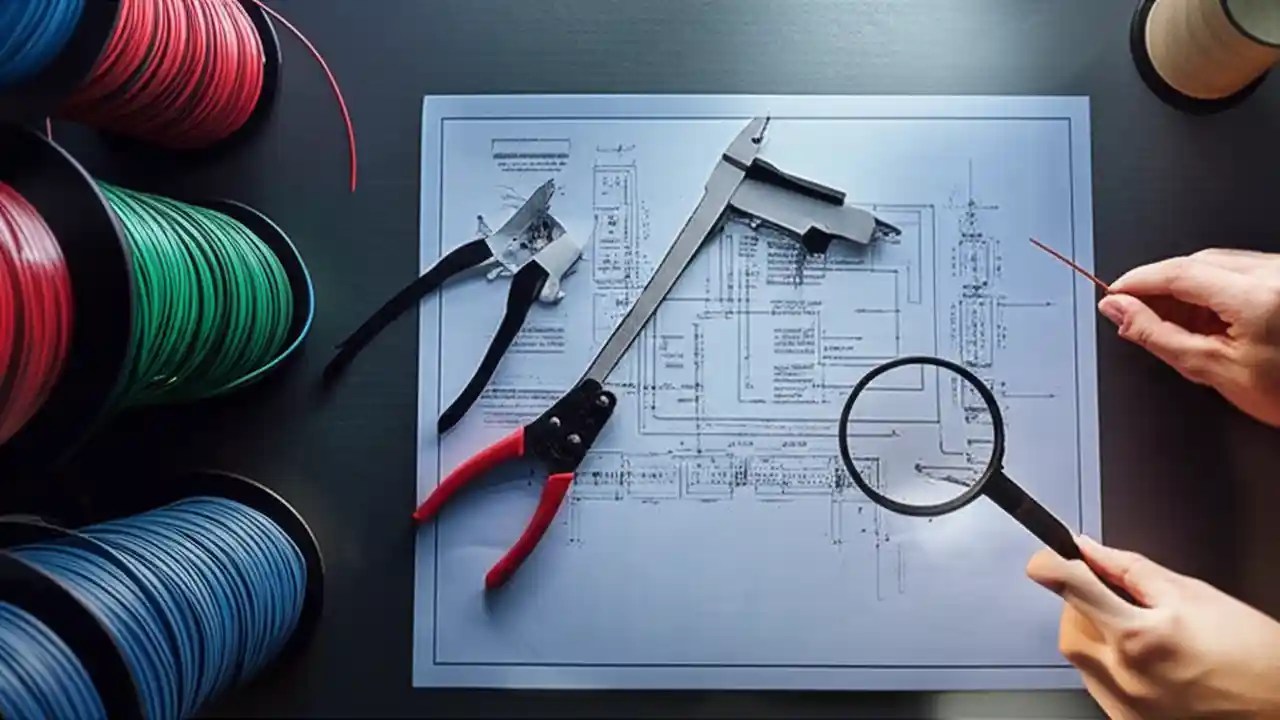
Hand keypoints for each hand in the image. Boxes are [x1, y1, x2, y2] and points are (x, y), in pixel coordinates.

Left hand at [1027, 536, 1279, 718]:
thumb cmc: (1250, 650)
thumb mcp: (1191, 594)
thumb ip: (1130, 570)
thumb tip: (1088, 549)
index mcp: (1139, 637)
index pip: (1073, 590)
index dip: (1053, 567)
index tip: (1044, 560)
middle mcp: (1125, 677)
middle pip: (1070, 629)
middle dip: (1083, 606)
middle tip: (1114, 599)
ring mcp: (1125, 706)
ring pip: (1081, 660)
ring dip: (1095, 636)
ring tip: (1141, 633)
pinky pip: (1098, 686)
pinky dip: (1108, 666)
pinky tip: (1143, 661)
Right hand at [1097, 248, 1279, 426]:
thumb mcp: (1215, 370)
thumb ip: (1158, 335)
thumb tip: (1118, 310)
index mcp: (1257, 295)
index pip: (1178, 272)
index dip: (1138, 282)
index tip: (1113, 295)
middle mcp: (1275, 272)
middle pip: (1196, 262)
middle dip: (1160, 287)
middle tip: (1136, 317)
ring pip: (1216, 264)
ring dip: (1186, 290)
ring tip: (1179, 327)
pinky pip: (1238, 270)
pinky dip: (1212, 291)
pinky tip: (1208, 320)